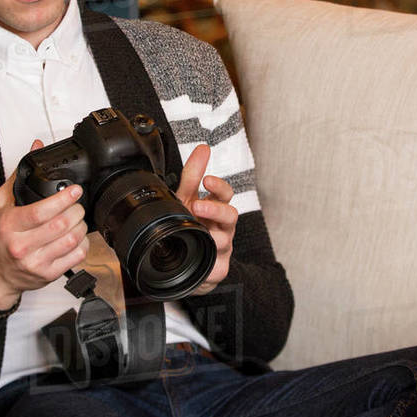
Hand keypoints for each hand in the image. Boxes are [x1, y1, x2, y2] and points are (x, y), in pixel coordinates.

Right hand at [0, 140, 90, 308]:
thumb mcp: (1, 204)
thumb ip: (19, 175)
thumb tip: (36, 147)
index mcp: (10, 225)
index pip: (41, 211)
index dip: (63, 199)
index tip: (75, 190)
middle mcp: (22, 245)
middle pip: (61, 225)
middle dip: (76, 211)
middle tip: (77, 204)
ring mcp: (35, 262)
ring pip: (71, 241)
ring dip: (81, 226)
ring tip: (77, 219)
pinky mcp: (47, 274)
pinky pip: (75, 257)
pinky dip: (82, 244)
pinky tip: (76, 238)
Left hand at [174, 143, 237, 295]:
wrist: (188, 261)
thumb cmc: (191, 225)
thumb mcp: (186, 199)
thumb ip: (192, 175)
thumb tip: (203, 148)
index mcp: (216, 207)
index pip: (225, 193)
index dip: (219, 186)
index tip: (208, 180)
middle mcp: (223, 226)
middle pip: (230, 215)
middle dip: (216, 210)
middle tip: (198, 206)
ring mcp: (223, 247)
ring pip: (226, 240)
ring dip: (213, 235)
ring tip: (200, 232)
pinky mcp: (219, 268)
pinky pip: (218, 266)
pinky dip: (209, 261)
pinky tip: (201, 256)